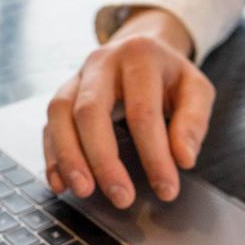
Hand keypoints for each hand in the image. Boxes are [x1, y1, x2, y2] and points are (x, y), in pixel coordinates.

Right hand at [43, 8, 214, 208]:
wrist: (141, 47)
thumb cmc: (169, 75)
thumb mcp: (196, 89)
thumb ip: (193, 122)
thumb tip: (184, 158)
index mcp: (139, 56)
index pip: (143, 111)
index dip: (154, 155)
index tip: (166, 190)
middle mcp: (100, 63)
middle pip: (90, 111)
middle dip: (103, 159)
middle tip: (120, 197)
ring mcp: (75, 78)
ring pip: (60, 115)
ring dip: (69, 157)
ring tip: (84, 191)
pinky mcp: (62, 96)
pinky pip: (49, 125)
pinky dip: (52, 156)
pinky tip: (60, 182)